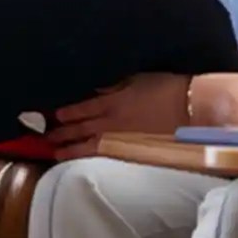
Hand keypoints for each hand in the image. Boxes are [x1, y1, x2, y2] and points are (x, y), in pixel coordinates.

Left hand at [47, 73, 190, 160]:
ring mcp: (121, 137)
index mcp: (113, 100)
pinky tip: (82, 159)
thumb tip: (94, 86)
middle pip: (81, 127)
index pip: (83, 107)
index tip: (53, 114)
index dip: (67, 111)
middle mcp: (113, 120)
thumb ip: (113, 83)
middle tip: (46, 137)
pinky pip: (105, 153)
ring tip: (54, 152)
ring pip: (89, 144)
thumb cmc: (167, 87)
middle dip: (62, 132)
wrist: (191, 107)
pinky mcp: (132, 149)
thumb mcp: (137, 78)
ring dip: (70, 148)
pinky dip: (90, 156)